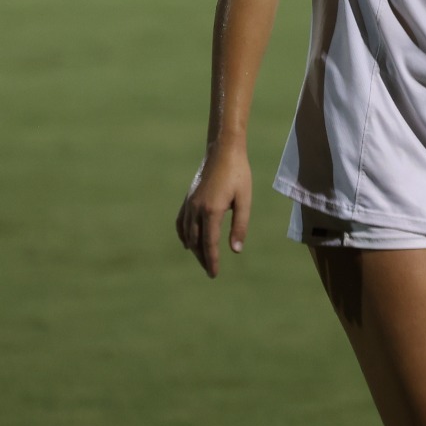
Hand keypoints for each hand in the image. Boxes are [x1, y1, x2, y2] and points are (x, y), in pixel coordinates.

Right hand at [175, 143, 251, 277]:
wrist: (223, 150)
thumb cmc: (238, 174)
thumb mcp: (244, 200)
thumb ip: (240, 225)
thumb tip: (236, 250)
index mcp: (212, 211)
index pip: (210, 244)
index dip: (212, 261)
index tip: (214, 275)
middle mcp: (197, 209)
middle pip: (196, 242)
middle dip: (203, 258)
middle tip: (210, 272)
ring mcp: (190, 203)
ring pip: (188, 234)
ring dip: (194, 249)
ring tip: (203, 259)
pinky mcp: (188, 198)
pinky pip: (181, 222)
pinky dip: (183, 235)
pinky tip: (187, 242)